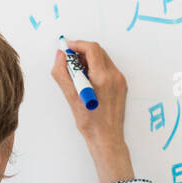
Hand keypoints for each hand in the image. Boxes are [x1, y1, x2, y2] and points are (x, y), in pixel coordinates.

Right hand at [50, 39, 134, 182]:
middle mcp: (115, 76)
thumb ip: (62, 73)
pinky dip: (96, 69)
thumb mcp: (70, 97)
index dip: (77, 45)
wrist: (107, 138)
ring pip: (103, 59)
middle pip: (98, 52)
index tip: (66, 49)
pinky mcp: (121, 86)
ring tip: (77, 74)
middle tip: (69, 61)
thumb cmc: (90, 123)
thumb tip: (60, 56)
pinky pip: (107, 69)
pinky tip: (87, 81)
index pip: (91, 48)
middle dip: (82, 52)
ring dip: (88, 60)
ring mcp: (120, 80)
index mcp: (103, 77)